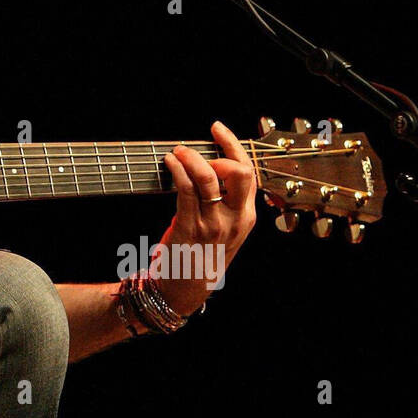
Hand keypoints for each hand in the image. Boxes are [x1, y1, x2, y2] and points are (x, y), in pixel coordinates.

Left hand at [153, 121, 257, 315]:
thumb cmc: (201, 255)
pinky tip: (169, 163)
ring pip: (207, 177)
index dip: (234, 146)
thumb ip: (224, 202)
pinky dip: (176, 170)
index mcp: (246, 217)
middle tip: (198, 142)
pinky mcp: (189, 227)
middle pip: (238, 172)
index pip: (249, 172)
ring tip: (177, 151)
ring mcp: (212, 224)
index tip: (218, 129)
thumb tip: (209, 165)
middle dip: (219, 149)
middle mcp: (234, 219)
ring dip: (190, 158)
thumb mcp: (224, 230)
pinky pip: (185, 190)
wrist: (185, 289)